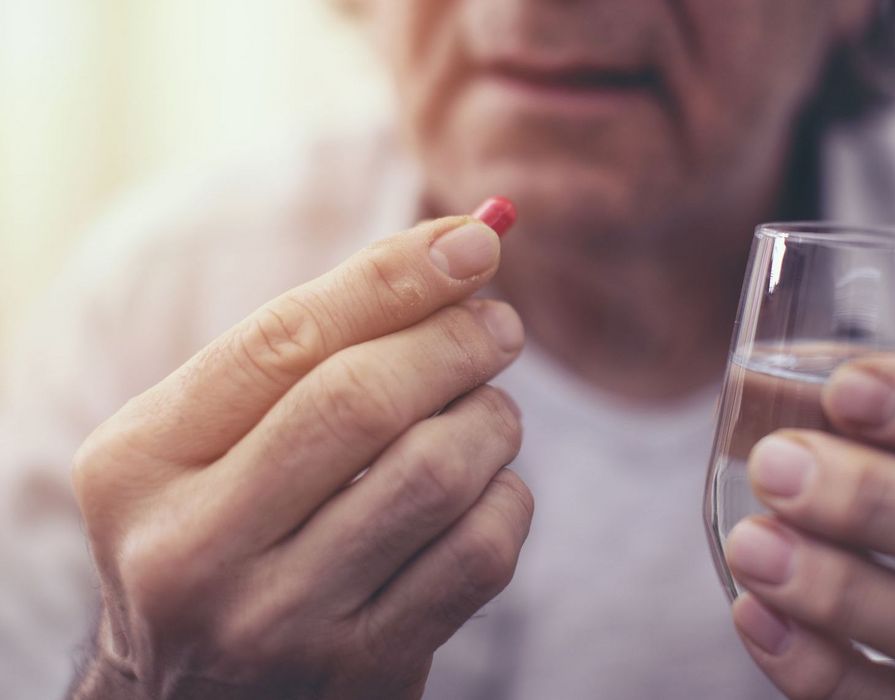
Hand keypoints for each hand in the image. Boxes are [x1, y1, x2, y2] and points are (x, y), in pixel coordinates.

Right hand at [70, 216, 530, 698]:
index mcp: (139, 463)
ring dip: (491, 420)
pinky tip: (489, 490)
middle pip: (362, 400)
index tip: (475, 241)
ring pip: (434, 473)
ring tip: (491, 412)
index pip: (284, 338)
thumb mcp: (212, 443)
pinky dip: (507, 500)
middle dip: (455, 341)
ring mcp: (276, 622)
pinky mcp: (361, 672)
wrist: (199, 698)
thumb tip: (459, 246)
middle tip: (499, 327)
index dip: (395, 278)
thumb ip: (308, 350)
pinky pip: (478, 554)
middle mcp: (191, 549)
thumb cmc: (227, 530)